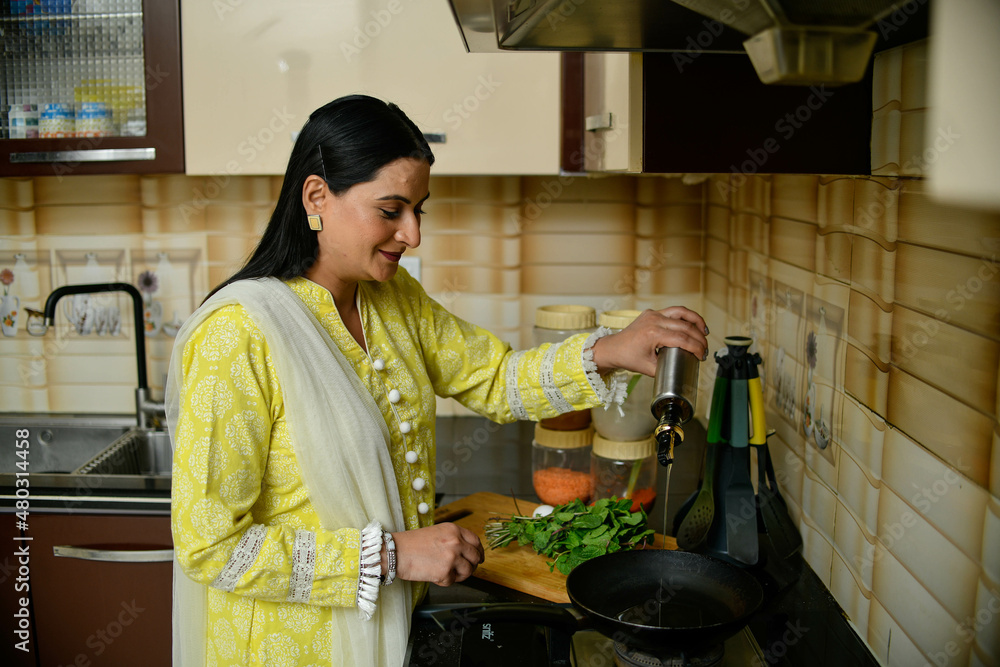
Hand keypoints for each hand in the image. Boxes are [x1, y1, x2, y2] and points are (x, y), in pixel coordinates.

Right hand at [389, 523, 484, 585]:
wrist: (395, 552)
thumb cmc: (411, 543)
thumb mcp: (436, 532)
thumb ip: (453, 539)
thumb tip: (466, 551)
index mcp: (454, 530)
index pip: (476, 541)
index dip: (479, 551)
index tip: (478, 557)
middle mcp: (456, 542)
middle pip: (476, 556)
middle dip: (472, 565)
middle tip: (466, 569)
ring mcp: (452, 557)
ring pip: (468, 571)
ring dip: (460, 575)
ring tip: (447, 573)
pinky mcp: (445, 572)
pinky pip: (453, 581)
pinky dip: (445, 581)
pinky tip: (435, 575)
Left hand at [590, 307, 708, 376]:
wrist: (613, 348)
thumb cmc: (628, 358)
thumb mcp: (649, 369)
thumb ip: (667, 369)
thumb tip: (683, 370)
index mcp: (653, 334)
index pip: (682, 339)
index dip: (696, 348)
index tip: (702, 357)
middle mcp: (654, 320)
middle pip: (685, 326)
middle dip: (699, 338)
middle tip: (705, 349)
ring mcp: (653, 314)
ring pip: (681, 312)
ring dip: (696, 321)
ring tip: (704, 332)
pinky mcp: (653, 312)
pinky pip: (673, 311)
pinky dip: (685, 317)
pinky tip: (693, 324)